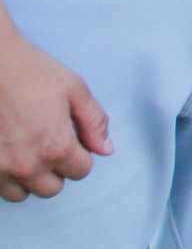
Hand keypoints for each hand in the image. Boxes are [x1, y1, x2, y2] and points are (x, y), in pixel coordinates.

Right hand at [0, 25, 110, 201]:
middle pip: (52, 188)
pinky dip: (6, 177)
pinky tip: (9, 152)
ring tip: (27, 149)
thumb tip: (106, 150)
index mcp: (56, 147)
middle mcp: (27, 166)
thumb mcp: (75, 90)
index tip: (71, 138)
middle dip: (56, 169)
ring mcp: (0, 170)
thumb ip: (94, 122)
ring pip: (22, 192)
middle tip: (49, 143)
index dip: (80, 154)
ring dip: (29, 177)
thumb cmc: (31, 72)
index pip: (81, 172)